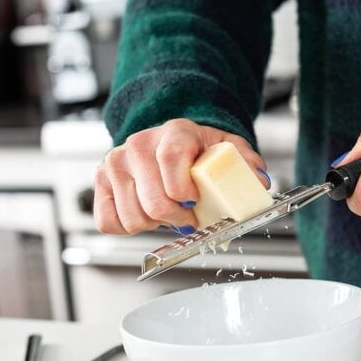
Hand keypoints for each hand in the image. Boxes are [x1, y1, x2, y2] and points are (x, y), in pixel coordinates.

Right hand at [94, 119, 268, 234]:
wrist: (173, 141)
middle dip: (176, 218)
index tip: (196, 201)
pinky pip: (109, 221)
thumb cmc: (199, 150)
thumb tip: (259, 181)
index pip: (171, 161)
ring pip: (132, 217)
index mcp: (174, 133)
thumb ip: (245, 163)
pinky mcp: (101, 182)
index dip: (184, 190)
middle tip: (188, 217)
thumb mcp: (228, 150)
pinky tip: (145, 215)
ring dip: (153, 225)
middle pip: (153, 201)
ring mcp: (116, 163)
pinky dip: (129, 227)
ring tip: (167, 212)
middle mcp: (139, 145)